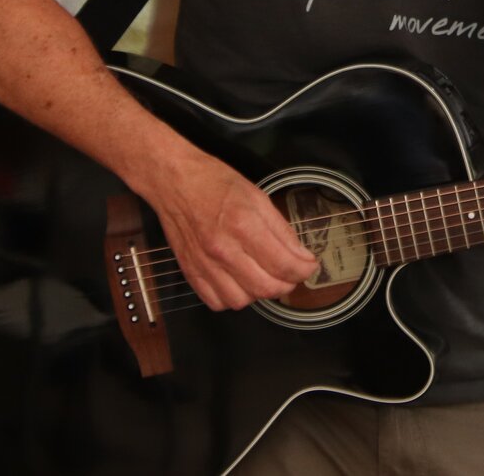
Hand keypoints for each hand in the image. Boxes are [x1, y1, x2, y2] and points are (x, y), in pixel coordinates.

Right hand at [142, 152, 318, 310]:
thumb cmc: (213, 182)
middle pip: (266, 288)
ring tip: (263, 276)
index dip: (304, 270)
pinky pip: (216, 302)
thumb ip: (280, 229)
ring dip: (258, 293)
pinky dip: (231, 298)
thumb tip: (300, 254)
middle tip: (292, 273)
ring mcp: (204, 264)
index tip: (310, 266)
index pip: (284, 264)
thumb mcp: (257, 196)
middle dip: (287, 284)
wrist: (173, 181)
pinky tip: (238, 282)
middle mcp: (223, 249)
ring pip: (241, 301)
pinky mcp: (190, 271)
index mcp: (243, 225)